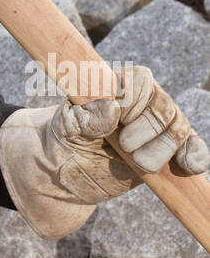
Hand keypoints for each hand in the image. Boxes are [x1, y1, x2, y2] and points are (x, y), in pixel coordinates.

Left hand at [0, 64, 208, 238]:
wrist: (63, 176)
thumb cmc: (62, 142)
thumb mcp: (64, 129)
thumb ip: (83, 117)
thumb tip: (112, 107)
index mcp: (116, 86)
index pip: (141, 81)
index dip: (134, 102)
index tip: (117, 123)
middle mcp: (141, 103)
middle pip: (164, 107)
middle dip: (148, 131)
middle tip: (124, 147)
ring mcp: (156, 129)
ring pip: (178, 130)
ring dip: (161, 151)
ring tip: (138, 164)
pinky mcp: (167, 154)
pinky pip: (192, 149)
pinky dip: (195, 155)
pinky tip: (189, 166)